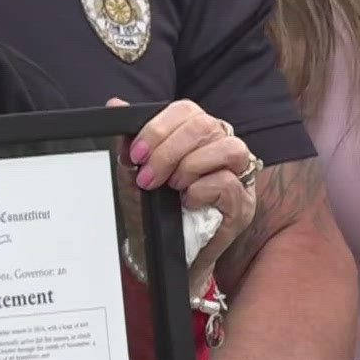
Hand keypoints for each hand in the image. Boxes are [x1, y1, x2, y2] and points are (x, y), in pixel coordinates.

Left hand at [112, 99, 257, 293]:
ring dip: (189, 166)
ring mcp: (238, 176)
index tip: (137, 152)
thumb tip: (117, 106)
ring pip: (228, 147)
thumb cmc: (151, 211)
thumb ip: (130, 142)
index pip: (187, 110)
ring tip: (171, 187)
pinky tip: (187, 202)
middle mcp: (222, 149)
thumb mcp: (133, 175)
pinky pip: (229, 183)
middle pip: (206, 125)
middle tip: (148, 176)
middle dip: (169, 150)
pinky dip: (201, 190)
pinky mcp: (242, 205)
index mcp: (197, 136)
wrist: (158, 254)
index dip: (159, 126)